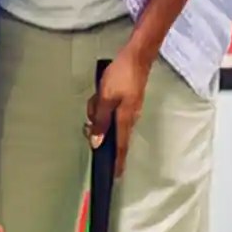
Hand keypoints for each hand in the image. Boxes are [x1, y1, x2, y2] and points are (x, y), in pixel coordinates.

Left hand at [86, 47, 151, 176]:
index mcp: (125, 120)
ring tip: (98, 94)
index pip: (121, 147)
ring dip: (99, 108)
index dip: (117, 161)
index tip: (115, 175)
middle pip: (110, 130)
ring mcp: (129, 108)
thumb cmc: (121, 77)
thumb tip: (97, 142)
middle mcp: (130, 118)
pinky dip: (102, 102)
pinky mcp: (127, 99)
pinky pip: (110, 107)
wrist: (137, 56)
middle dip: (99, 123)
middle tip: (94, 107)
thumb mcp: (106, 98)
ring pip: (108, 117)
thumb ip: (100, 120)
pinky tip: (101, 90)